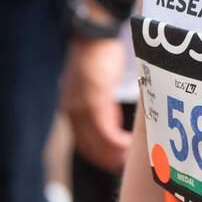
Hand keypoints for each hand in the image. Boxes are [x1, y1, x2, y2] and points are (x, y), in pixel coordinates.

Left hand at [62, 26, 131, 173]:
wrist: (94, 35)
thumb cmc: (99, 56)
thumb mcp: (97, 86)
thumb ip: (101, 106)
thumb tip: (113, 123)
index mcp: (71, 109)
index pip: (83, 142)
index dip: (99, 155)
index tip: (115, 162)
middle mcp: (72, 111)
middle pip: (88, 147)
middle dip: (107, 159)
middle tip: (126, 166)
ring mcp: (81, 107)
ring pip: (97, 142)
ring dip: (114, 153)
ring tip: (131, 158)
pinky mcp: (93, 101)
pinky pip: (105, 131)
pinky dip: (117, 142)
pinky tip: (129, 144)